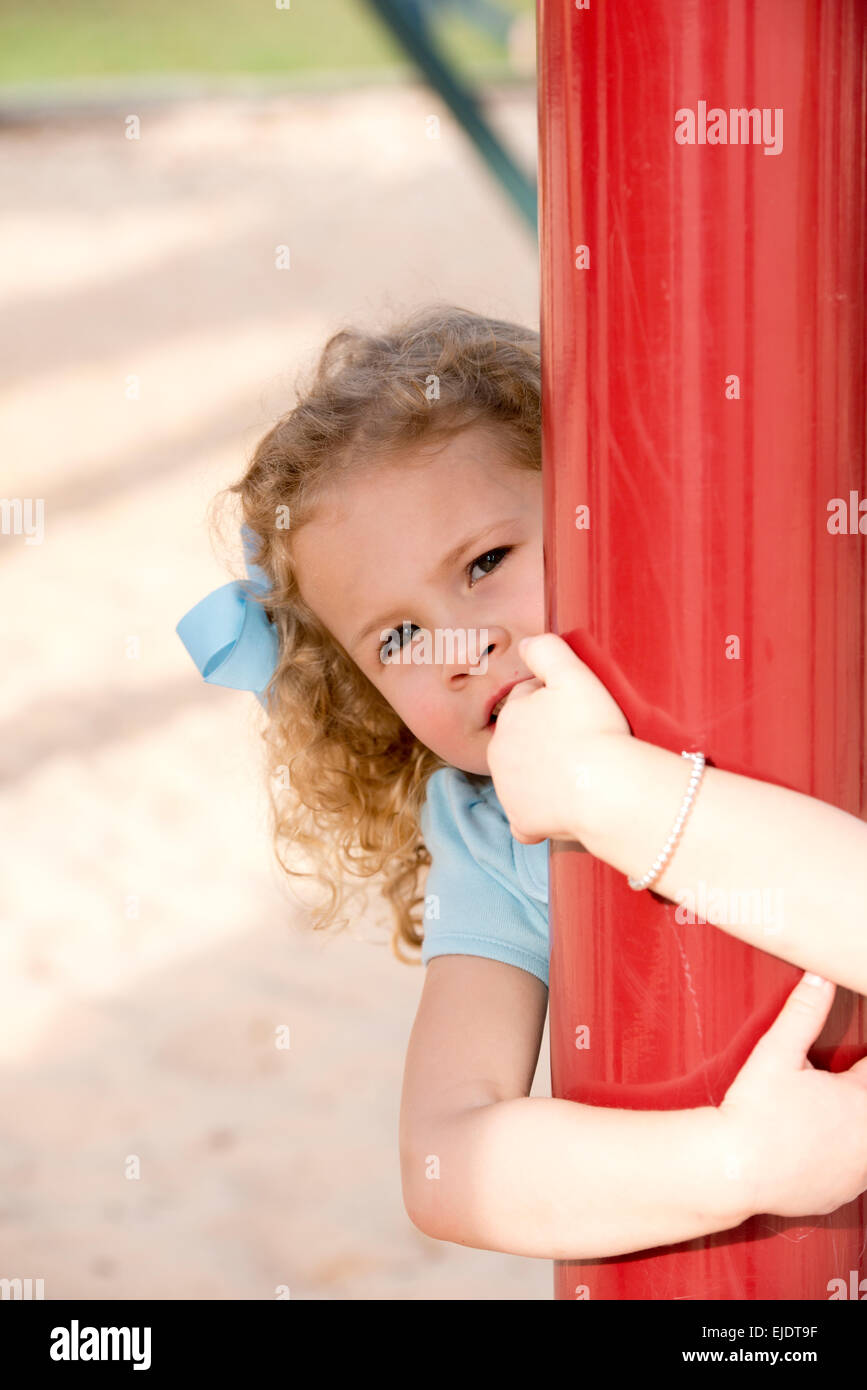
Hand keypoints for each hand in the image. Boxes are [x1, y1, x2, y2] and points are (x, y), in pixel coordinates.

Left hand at [486, 632, 630, 843]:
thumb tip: (527, 643)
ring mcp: (508, 790)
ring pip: (525, 776)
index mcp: (511, 716)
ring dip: (545, 774)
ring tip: (580, 773)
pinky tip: (566, 806)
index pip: (530, 700)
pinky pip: (528, 817)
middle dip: (545, 738)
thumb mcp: (574, 675)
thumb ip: (547, 649)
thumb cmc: (595, 731)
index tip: (580, 713)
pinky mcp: (522, 821)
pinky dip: (542, 814)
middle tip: (582, 743)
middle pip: (524, 738)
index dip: (557, 703)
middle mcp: (499, 753)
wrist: (606, 789)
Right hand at [718, 972, 866, 1218]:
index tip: (850, 1063)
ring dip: (851, 1126)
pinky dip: (841, 1158)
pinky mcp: (840, 1195)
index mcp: (862, 1103)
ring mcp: (856, 1174)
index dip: (859, 1065)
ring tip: (818, 1114)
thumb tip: (820, 977)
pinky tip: (815, 1146)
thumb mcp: (777, 1052)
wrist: (730, 1169)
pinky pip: (853, 1173)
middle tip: (826, 1084)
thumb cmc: (754, 1111)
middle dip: (854, 1092)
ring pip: (863, 1142)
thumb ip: (804, 1012)